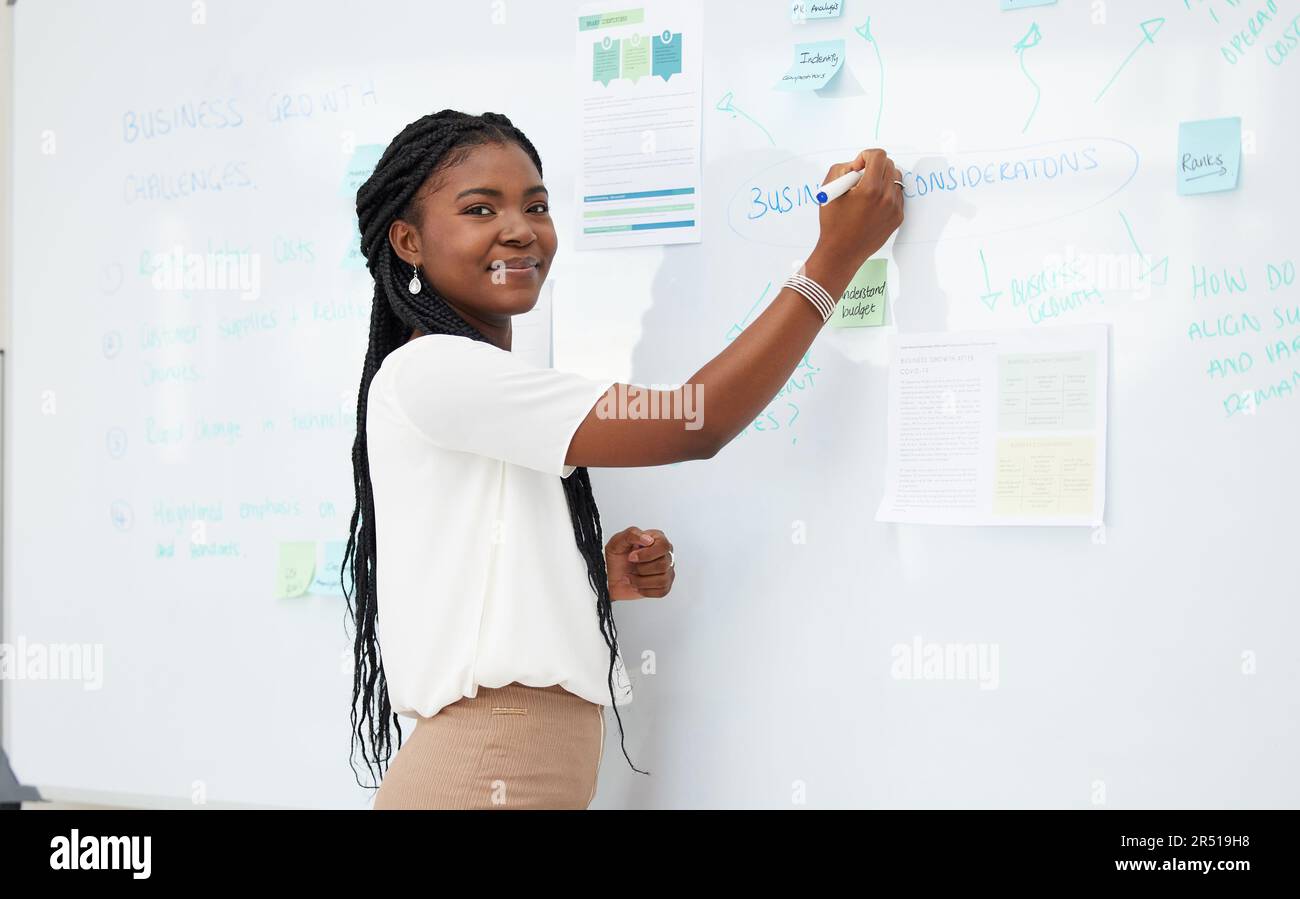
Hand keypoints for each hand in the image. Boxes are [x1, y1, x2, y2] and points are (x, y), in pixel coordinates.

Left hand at [605, 526, 675, 600]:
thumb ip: (632, 534)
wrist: (610, 577)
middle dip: (642, 568)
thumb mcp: (617, 541)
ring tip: (632, 577)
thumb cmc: (615, 558)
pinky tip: (637, 585)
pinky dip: (645, 590)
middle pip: (664, 564)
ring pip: (662, 579)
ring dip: (641, 581)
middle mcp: (665, 553)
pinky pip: (661, 591)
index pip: (663, 546)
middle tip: (631, 567)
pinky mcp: (664, 585)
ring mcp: (666, 570)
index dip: (647, 554)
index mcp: (657, 539)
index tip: (632, 557)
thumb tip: (648, 539)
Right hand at [812, 148, 904, 271]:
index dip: (865, 156)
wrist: (842, 252)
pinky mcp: (898, 217)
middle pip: (889, 165)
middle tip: (860, 179)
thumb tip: (857, 165)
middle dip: (874, 166)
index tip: (857, 167)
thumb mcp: (828, 190)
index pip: (879, 156)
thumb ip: (842, 168)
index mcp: (870, 189)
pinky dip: (886, 194)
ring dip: (882, 179)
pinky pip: (897, 195)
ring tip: (867, 192)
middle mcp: (886, 197)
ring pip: (896, 179)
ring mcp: (895, 208)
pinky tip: (872, 205)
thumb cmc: (833, 223)